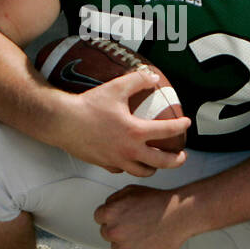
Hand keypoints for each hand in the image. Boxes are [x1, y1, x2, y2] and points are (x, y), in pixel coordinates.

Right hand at [54, 69, 190, 176]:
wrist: (63, 122)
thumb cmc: (88, 105)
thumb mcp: (115, 88)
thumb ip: (137, 81)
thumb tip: (153, 77)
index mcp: (135, 132)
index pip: (166, 132)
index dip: (180, 126)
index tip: (187, 123)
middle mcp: (129, 151)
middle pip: (161, 162)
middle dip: (176, 160)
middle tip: (182, 156)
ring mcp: (116, 160)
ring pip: (142, 171)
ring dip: (154, 168)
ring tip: (158, 162)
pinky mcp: (104, 164)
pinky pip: (122, 170)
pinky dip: (130, 167)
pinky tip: (130, 160)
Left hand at [94, 185, 193, 248]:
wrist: (179, 215)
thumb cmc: (159, 202)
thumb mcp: (131, 190)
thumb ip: (114, 200)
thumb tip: (108, 208)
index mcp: (109, 213)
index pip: (99, 217)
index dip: (111, 216)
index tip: (120, 217)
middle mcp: (114, 231)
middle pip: (107, 233)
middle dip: (118, 229)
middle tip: (134, 225)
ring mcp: (124, 247)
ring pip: (117, 247)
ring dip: (127, 242)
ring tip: (143, 232)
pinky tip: (147, 242)